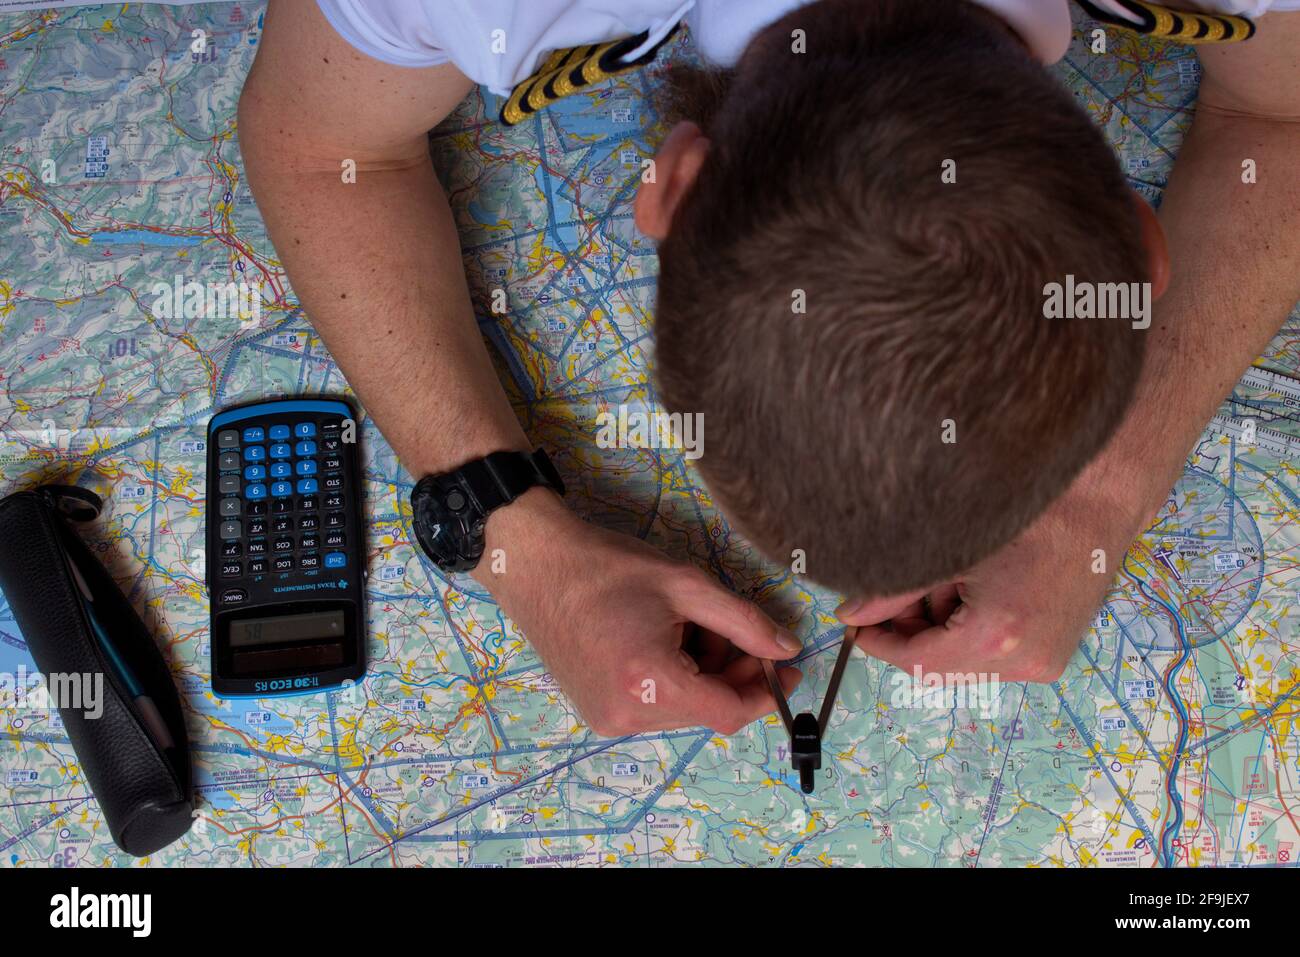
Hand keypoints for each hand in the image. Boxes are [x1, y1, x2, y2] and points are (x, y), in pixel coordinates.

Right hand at [475, 490, 802, 735]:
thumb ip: (744, 623)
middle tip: (742, 636)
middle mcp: (627, 715)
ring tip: (688, 626)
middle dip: (733, 675)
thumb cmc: (607, 568)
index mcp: (651, 683)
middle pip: (707, 711)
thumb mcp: (687, 585)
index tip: (785, 668)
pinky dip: (673, 680)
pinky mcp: (597, 714)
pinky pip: (654, 708)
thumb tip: (786, 649)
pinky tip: (664, 640)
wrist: (537, 566)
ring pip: (683, 710)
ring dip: (702, 676)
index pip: (729, 711)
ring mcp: (608, 720)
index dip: (764, 692)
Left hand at [837, 458, 1159, 682]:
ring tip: (948, 579)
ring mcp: (1044, 663)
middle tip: (895, 597)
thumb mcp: (948, 550)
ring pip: (965, 662)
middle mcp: (1024, 661)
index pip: (917, 662)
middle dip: (911, 635)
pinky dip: (971, 629)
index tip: (859, 627)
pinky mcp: (1053, 656)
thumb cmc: (1028, 516)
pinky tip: (975, 588)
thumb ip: (892, 590)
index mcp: (995, 636)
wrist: (1098, 505)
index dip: (881, 645)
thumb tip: (851, 615)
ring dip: (942, 630)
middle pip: (941, 667)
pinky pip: (994, 655)